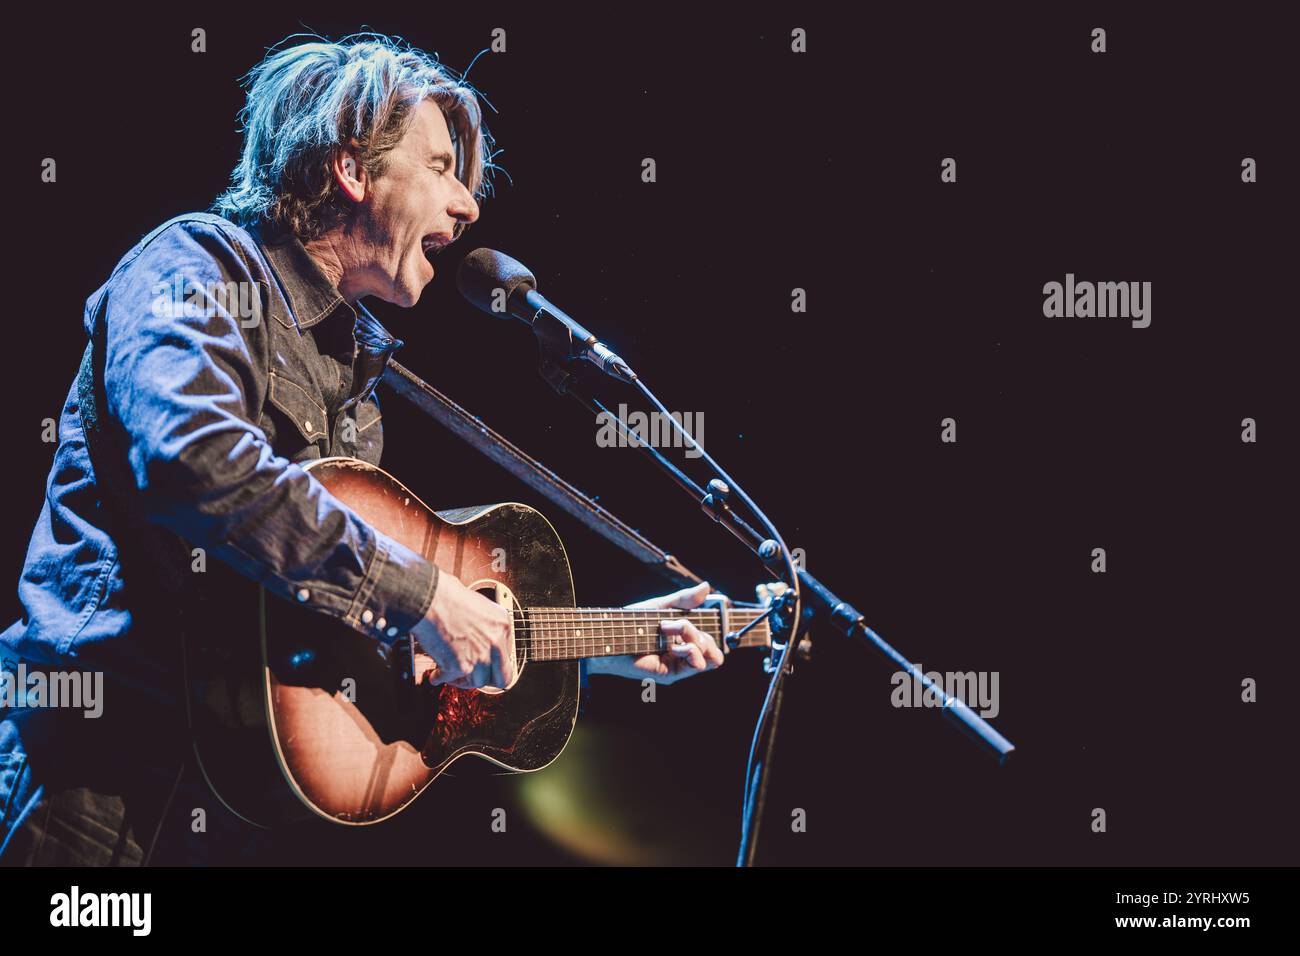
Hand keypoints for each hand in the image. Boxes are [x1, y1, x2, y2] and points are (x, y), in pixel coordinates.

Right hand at [412, 572, 515, 689]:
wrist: (431, 598)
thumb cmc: (449, 596)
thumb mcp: (480, 606)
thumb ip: (486, 626)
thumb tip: (480, 640)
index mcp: (502, 625)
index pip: (508, 655)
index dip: (494, 662)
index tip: (484, 663)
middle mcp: (496, 642)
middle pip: (502, 677)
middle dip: (487, 678)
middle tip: (474, 676)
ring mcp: (481, 655)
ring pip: (477, 682)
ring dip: (463, 679)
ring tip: (451, 673)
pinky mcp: (462, 665)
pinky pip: (452, 679)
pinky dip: (441, 677)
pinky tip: (436, 674)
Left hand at [586, 581, 724, 683]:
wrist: (610, 635)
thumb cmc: (632, 622)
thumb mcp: (662, 606)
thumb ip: (685, 600)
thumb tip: (707, 587)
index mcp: (684, 635)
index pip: (713, 633)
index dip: (722, 621)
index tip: (722, 604)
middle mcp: (684, 651)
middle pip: (713, 646)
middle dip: (701, 632)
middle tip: (680, 624)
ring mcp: (679, 663)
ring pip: (708, 655)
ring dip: (694, 638)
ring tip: (669, 630)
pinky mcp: (672, 673)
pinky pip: (696, 664)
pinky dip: (691, 651)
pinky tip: (674, 645)